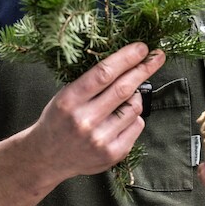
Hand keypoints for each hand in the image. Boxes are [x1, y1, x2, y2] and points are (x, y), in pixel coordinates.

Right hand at [28, 43, 165, 181]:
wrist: (47, 157)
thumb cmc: (58, 120)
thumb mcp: (64, 95)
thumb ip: (90, 82)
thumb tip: (125, 61)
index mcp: (69, 100)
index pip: (103, 73)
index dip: (126, 58)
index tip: (142, 47)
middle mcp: (85, 120)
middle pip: (124, 89)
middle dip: (144, 69)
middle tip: (156, 57)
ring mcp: (100, 139)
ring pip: (134, 107)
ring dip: (136, 96)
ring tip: (126, 96)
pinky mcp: (113, 153)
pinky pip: (137, 125)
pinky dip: (134, 116)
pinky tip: (121, 118)